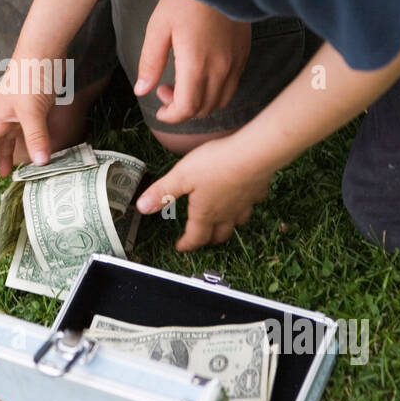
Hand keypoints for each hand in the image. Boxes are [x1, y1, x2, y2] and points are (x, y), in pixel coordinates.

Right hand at [0, 56, 56, 185]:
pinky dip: (22, 144)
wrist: (42, 50)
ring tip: (5, 172)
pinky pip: (22, 131)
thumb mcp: (32, 110)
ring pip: (6, 139)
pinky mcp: (31, 107)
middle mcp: (3, 117)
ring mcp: (17, 112)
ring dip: (3, 156)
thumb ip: (36, 136)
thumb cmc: (31, 76)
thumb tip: (41, 163)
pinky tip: (28, 150)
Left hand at [134, 0, 251, 122]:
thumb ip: (150, 62)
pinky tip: (202, 74)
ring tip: (183, 84)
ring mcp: (236, 63)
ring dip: (200, 103)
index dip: (171, 116)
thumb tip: (142, 90)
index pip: (187, 108)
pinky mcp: (244, 54)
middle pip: (204, 109)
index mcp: (196, 65)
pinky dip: (215, 92)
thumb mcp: (158, 28)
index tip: (160, 111)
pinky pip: (232, 86)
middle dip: (182, 110)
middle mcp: (220, 69)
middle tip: (166, 90)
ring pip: (221, 101)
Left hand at [135, 136, 272, 250]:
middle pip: (219, 235)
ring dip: (228, 227)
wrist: (254, 153)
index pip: (196, 237)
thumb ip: (162, 192)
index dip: (187, 245)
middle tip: (201, 238)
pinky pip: (252, 204)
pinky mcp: (258, 191)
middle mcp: (226, 213)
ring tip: (222, 222)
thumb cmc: (216, 164)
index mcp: (205, 213)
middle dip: (208, 240)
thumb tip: (142, 207)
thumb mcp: (180, 176)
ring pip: (237, 223)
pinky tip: (244, 197)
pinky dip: (246, 206)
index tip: (181, 247)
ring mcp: (245, 204)